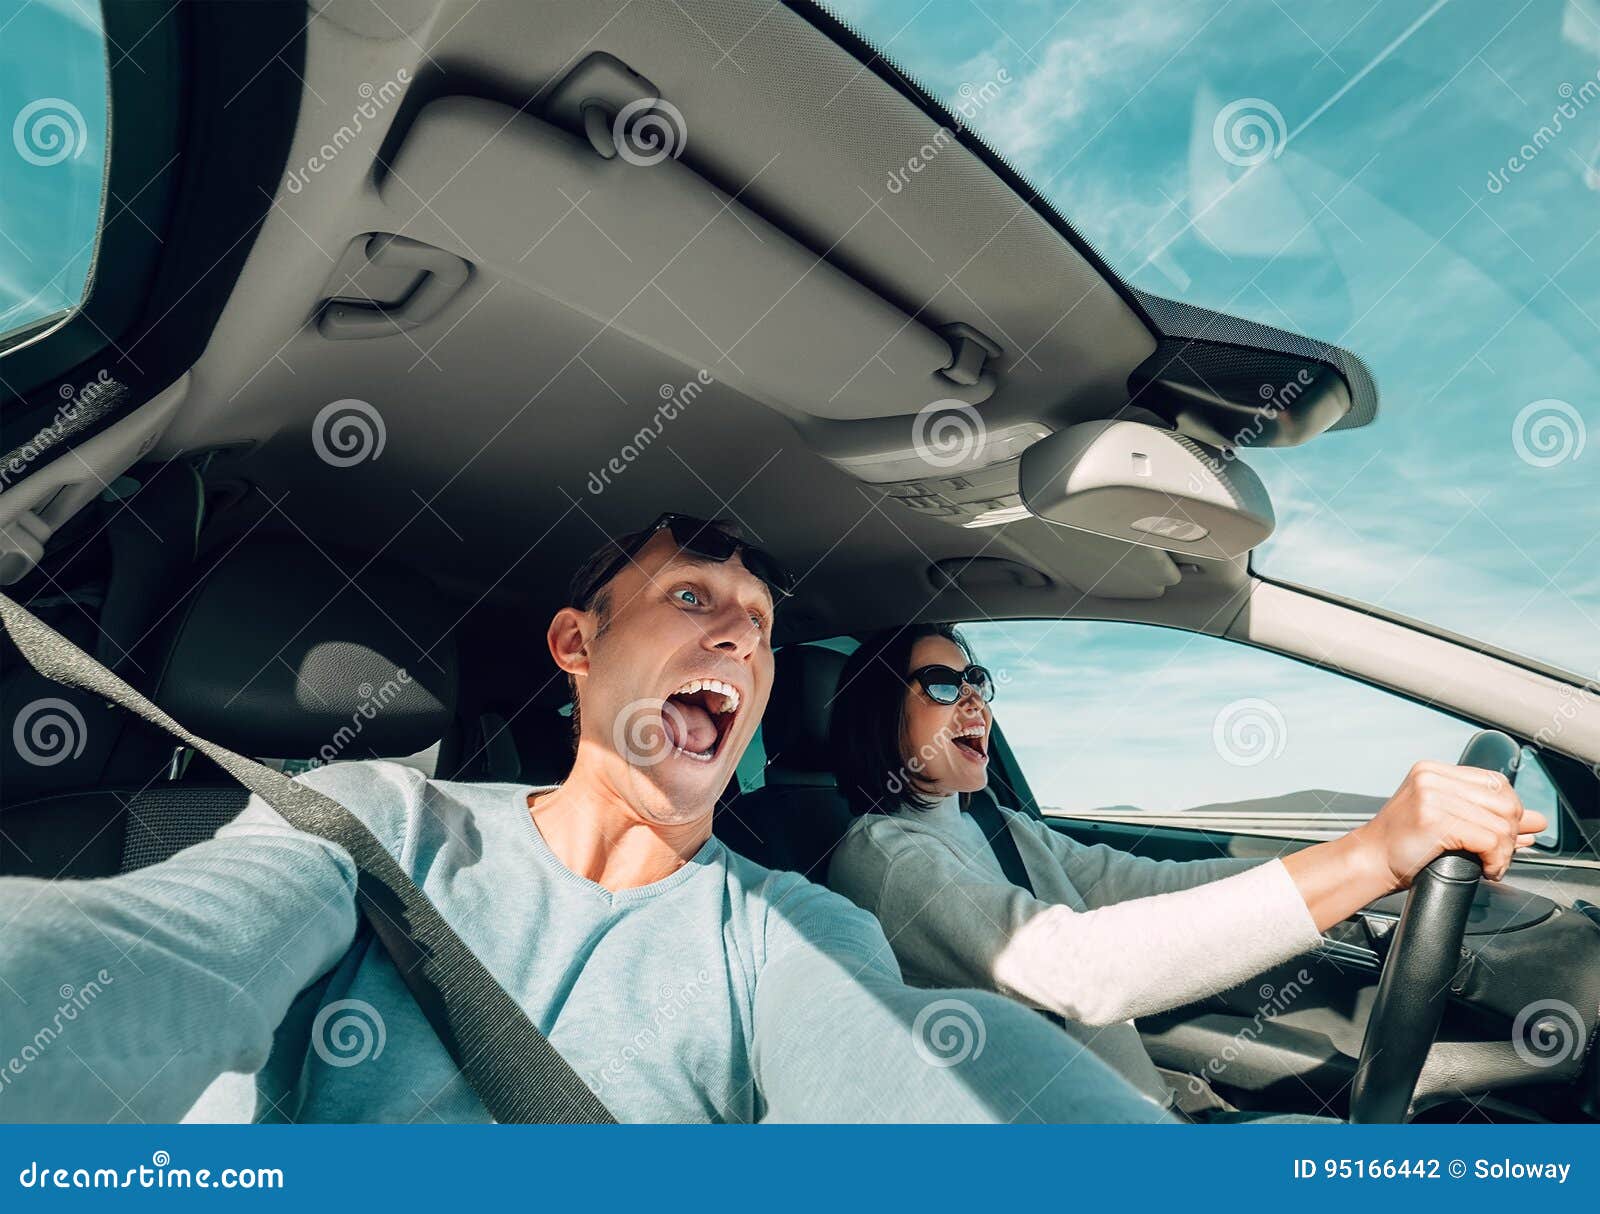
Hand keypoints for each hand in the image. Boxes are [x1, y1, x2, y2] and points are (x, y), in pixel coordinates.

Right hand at [1352, 760, 1546, 890]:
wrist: (1368, 862)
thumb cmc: (1402, 846)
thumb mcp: (1445, 821)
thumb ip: (1486, 816)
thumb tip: (1536, 822)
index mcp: (1432, 771)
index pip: (1495, 782)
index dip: (1508, 812)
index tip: (1503, 837)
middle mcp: (1432, 777)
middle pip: (1504, 800)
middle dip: (1510, 834)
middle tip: (1497, 856)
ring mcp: (1432, 796)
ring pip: (1501, 822)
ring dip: (1504, 852)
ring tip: (1490, 864)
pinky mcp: (1435, 819)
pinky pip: (1490, 840)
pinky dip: (1496, 860)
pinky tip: (1485, 869)